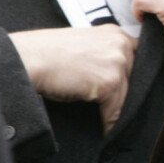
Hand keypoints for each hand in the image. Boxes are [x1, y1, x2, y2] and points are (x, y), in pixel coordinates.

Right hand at [11, 25, 137, 134]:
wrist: (27, 59)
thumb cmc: (46, 53)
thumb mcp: (83, 44)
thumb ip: (102, 52)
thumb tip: (112, 72)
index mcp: (114, 33)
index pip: (135, 57)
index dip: (129, 76)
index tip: (127, 90)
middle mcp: (120, 44)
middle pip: (134, 76)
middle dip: (126, 92)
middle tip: (118, 107)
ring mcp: (117, 63)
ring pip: (127, 94)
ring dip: (118, 109)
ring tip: (110, 121)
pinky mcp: (109, 82)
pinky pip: (116, 109)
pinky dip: (109, 122)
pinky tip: (104, 129)